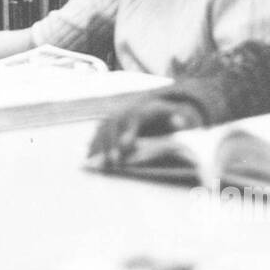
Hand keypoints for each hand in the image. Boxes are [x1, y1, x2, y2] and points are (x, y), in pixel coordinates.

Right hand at [86, 93, 204, 168]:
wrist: (148, 106)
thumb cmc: (163, 115)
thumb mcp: (174, 114)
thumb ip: (179, 117)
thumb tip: (181, 122)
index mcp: (139, 110)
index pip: (132, 120)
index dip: (129, 131)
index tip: (127, 145)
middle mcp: (122, 112)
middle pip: (114, 126)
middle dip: (112, 143)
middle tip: (114, 161)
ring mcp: (112, 118)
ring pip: (103, 130)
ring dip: (99, 146)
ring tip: (98, 164)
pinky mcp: (106, 125)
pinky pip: (97, 134)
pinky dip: (92, 145)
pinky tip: (88, 158)